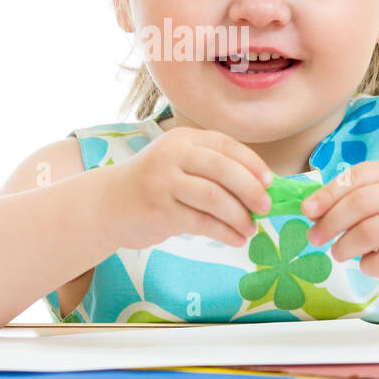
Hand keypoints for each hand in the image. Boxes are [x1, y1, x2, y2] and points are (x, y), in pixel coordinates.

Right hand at [101, 126, 273, 249]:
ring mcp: (164, 182)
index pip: (225, 145)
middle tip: (266, 207)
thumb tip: (261, 188)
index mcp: (183, 139)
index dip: (252, 163)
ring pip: (214, 197)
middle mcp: (172, 155)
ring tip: (250, 229)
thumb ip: (211, 170)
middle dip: (250, 189)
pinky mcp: (160, 210)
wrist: (108, 205)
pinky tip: (236, 240)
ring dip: (239, 216)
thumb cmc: (153, 185)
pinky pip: (201, 222)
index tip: (270, 182)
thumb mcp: (178, 164)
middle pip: (222, 169)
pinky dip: (224, 232)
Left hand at [300, 158, 378, 282]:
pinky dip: (366, 266)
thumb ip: (354, 194)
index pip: (356, 176)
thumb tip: (311, 211)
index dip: (327, 194)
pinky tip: (367, 263)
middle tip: (314, 237)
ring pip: (368, 233)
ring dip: (344, 246)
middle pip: (360, 204)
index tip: (307, 211)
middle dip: (330, 223)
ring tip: (338, 252)